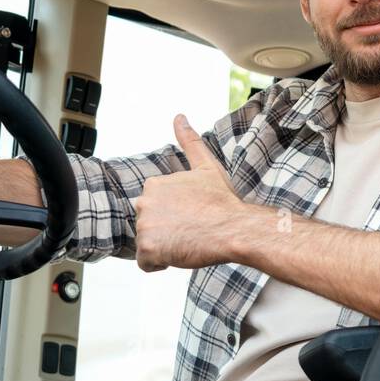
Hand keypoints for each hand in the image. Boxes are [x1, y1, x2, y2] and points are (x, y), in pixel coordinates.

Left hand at [135, 115, 246, 271]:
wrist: (235, 228)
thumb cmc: (223, 201)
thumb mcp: (206, 166)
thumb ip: (189, 141)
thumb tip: (179, 116)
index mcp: (154, 185)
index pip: (156, 209)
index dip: (175, 216)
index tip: (194, 216)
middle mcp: (144, 202)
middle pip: (150, 227)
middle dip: (168, 232)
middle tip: (193, 229)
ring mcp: (145, 226)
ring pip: (149, 245)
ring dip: (167, 248)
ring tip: (190, 241)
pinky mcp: (148, 249)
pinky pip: (147, 264)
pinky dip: (161, 263)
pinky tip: (181, 253)